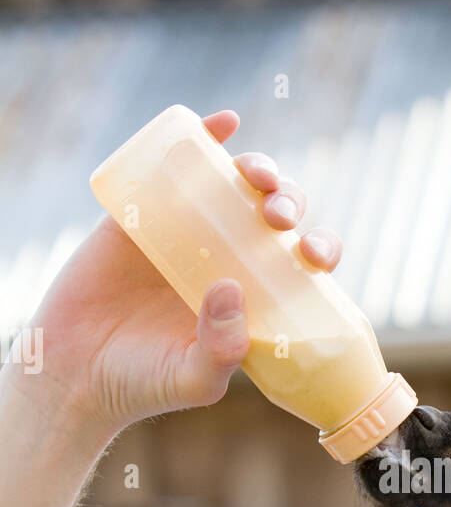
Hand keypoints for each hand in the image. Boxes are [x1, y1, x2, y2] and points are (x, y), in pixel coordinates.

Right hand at [26, 109, 343, 433]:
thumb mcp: (194, 379)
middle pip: (275, 215)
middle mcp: (228, 258)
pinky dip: (205, 138)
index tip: (314, 255)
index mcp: (254, 296)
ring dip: (258, 170)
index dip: (319, 248)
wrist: (75, 373)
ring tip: (255, 178)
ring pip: (235, 185)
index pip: (301, 263)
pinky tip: (223, 123)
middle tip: (277, 218)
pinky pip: (176, 167)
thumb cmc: (145, 383)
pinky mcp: (143, 214)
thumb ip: (222, 349)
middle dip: (289, 203)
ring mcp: (187, 232)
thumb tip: (232, 288)